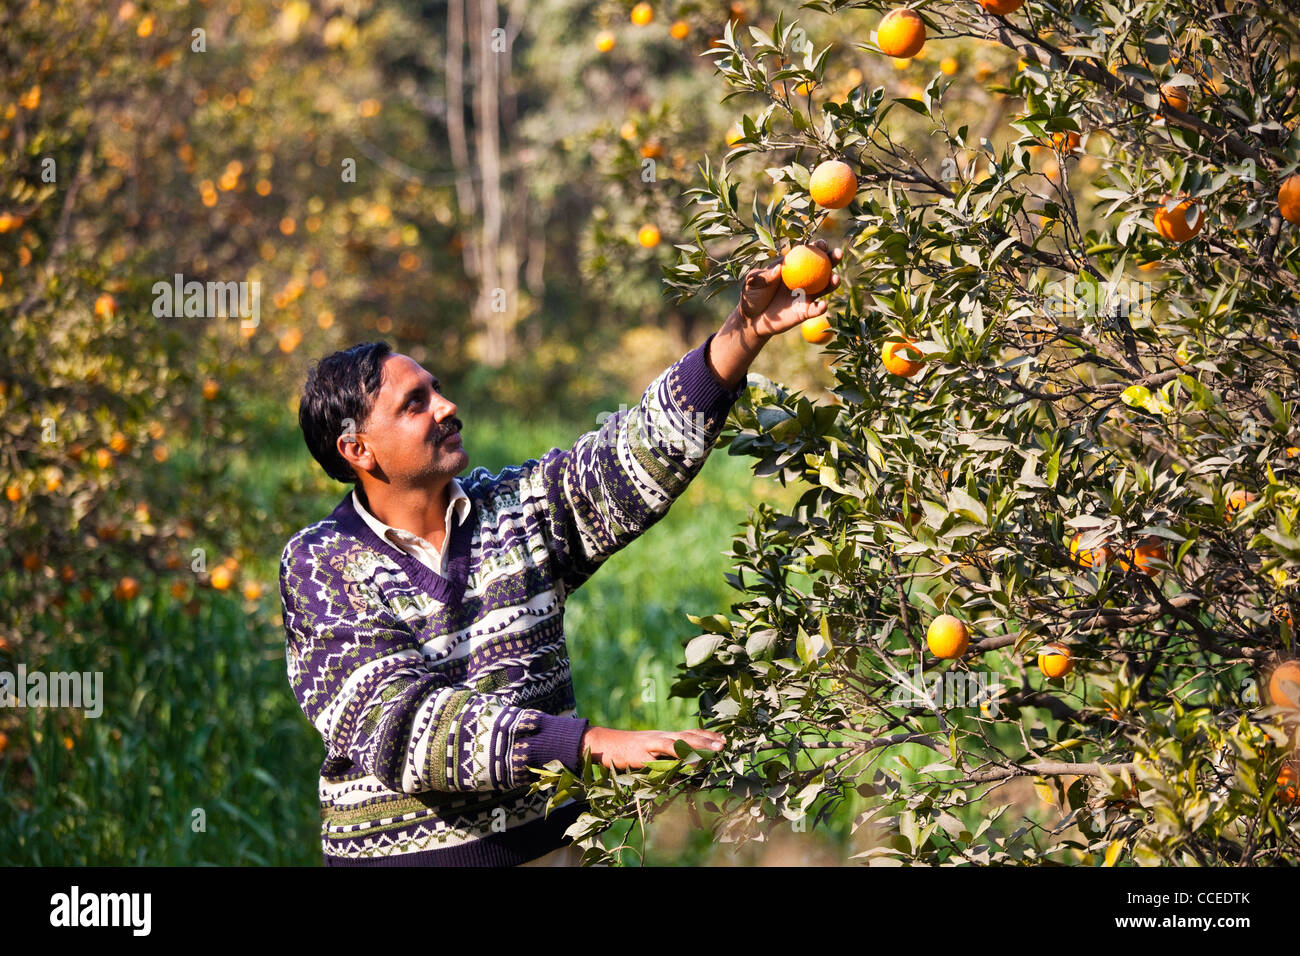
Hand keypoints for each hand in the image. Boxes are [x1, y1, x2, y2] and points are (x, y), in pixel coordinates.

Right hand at [580, 726, 724, 770]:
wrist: (603, 744)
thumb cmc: (625, 753)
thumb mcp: (647, 755)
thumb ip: (664, 760)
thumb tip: (682, 770)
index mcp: (663, 737)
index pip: (688, 733)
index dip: (706, 735)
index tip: (723, 738)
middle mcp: (661, 736)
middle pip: (688, 735)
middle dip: (708, 739)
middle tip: (725, 743)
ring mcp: (653, 742)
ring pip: (680, 741)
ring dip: (699, 744)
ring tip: (715, 749)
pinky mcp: (644, 751)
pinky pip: (663, 752)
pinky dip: (678, 754)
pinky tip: (689, 758)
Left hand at [736, 239, 842, 338]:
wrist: (752, 319)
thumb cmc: (751, 296)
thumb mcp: (752, 283)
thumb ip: (763, 276)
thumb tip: (778, 268)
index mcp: (792, 266)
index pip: (807, 253)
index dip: (816, 247)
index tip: (821, 243)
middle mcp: (803, 279)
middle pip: (822, 267)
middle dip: (832, 258)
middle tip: (837, 254)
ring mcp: (806, 295)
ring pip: (824, 287)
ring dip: (833, 282)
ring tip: (835, 279)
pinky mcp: (805, 312)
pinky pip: (816, 309)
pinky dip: (821, 308)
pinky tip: (823, 305)